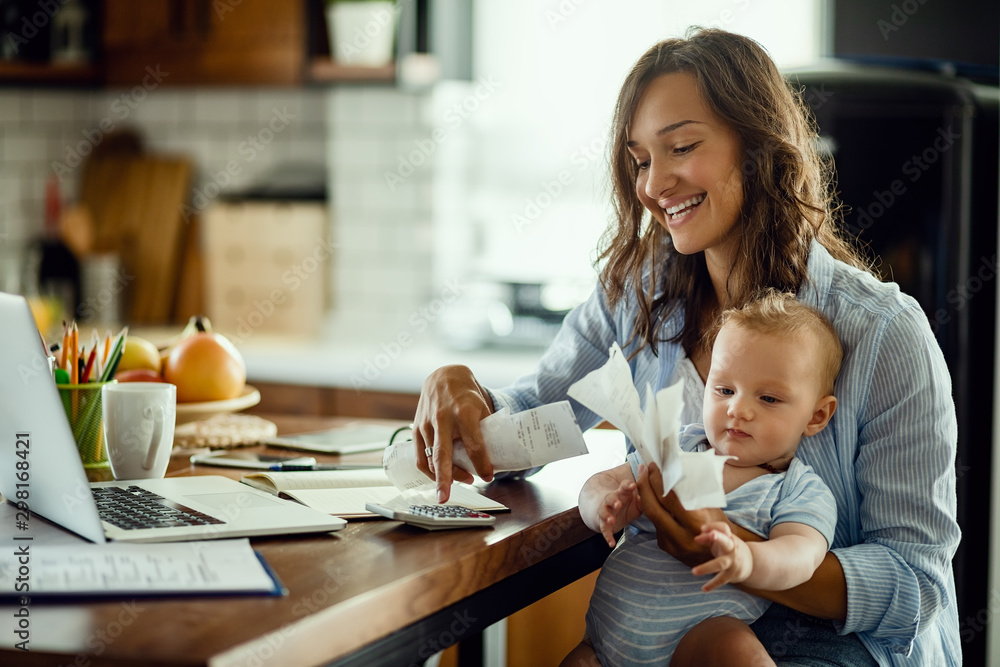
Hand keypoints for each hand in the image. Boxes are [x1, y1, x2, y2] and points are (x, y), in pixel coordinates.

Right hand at [413, 365, 494, 502]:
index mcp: (463, 412)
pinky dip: (429, 470)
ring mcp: (426, 423)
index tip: (489, 475)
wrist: (444, 376)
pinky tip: (440, 477)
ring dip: (444, 476)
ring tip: (458, 483)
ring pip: (431, 458)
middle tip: (445, 498)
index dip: (482, 463)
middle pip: (443, 453)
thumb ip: (487, 431)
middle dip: (445, 478)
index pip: (473, 444)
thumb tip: (496, 459)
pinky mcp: (416, 428)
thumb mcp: (483, 407)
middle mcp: (442, 418)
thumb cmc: (466, 395)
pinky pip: (420, 456)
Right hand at [596, 478, 640, 547]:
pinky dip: (607, 537)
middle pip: (610, 498)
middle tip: (618, 504)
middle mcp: (612, 500)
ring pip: (603, 512)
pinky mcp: (603, 523)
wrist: (608, 510)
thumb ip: (645, 500)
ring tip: (610, 520)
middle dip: (613, 501)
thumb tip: (658, 500)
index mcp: (622, 493)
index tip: (633, 486)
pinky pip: (604, 530)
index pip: (623, 487)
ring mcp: (606, 511)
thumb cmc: (626, 503)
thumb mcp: (636, 501)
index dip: (627, 486)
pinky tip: (611, 544)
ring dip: (607, 516)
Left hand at [635, 463, 726, 566]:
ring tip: (644, 478)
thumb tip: (673, 470)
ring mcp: (672, 545)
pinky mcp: (665, 547)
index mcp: (696, 524)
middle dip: (644, 486)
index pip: (669, 499)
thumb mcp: (711, 507)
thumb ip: (692, 493)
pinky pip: (655, 524)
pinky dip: (652, 508)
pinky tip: (651, 496)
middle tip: (643, 469)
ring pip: (651, 516)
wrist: (721, 553)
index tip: (653, 466)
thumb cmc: (718, 523)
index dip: (658, 481)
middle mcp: (682, 537)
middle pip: (653, 509)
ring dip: (644, 496)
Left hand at [691, 521, 752, 590]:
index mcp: (729, 537)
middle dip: (718, 537)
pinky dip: (712, 585)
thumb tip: (697, 538)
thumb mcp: (722, 540)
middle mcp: (732, 548)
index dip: (713, 526)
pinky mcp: (732, 574)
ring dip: (707, 567)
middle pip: (725, 542)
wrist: (752, 563)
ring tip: (693, 572)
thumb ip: (709, 537)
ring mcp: (732, 562)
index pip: (723, 528)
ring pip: (720, 564)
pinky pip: (721, 580)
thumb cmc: (730, 547)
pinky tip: (703, 589)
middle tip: (711, 534)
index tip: (702, 528)